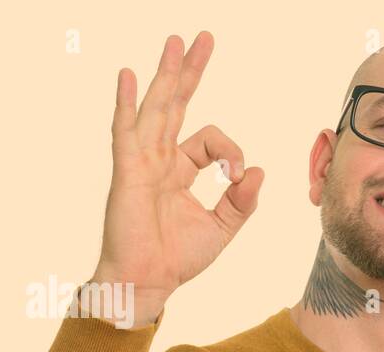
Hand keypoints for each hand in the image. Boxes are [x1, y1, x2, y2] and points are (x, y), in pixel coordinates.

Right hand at [92, 32, 263, 322]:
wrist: (149, 281)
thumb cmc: (178, 258)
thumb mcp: (223, 227)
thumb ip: (242, 201)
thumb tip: (258, 172)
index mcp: (180, 170)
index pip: (209, 139)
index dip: (231, 152)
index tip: (238, 176)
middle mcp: (159, 159)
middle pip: (177, 104)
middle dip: (191, 71)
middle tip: (203, 38)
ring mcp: (141, 162)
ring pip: (157, 108)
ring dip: (166, 74)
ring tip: (176, 41)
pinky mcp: (127, 172)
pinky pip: (125, 130)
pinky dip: (128, 103)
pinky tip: (130, 77)